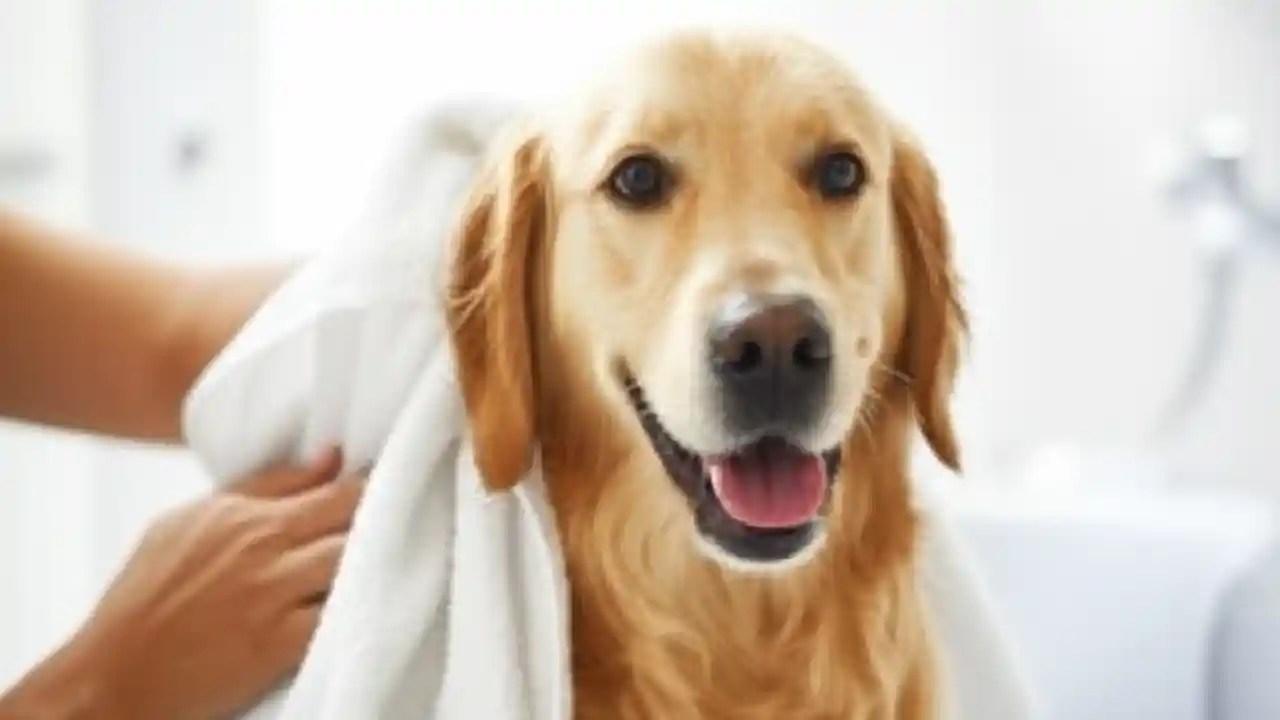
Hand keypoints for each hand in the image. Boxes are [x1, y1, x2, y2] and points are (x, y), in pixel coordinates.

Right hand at [0, 448, 362, 719]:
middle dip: (382, 519)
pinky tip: (366, 608)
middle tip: (398, 529)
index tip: (390, 493)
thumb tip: (330, 457)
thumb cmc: (147, 596)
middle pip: (353, 515)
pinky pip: (340, 616)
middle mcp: (263, 546)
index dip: (370, 489)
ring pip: (354, 559)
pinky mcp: (280, 642)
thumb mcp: (190, 522)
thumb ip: (265, 486)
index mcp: (244, 514)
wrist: (116, 672)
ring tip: (385, 567)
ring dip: (375, 561)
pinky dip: (359, 610)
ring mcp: (273, 594)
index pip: (332, 487)